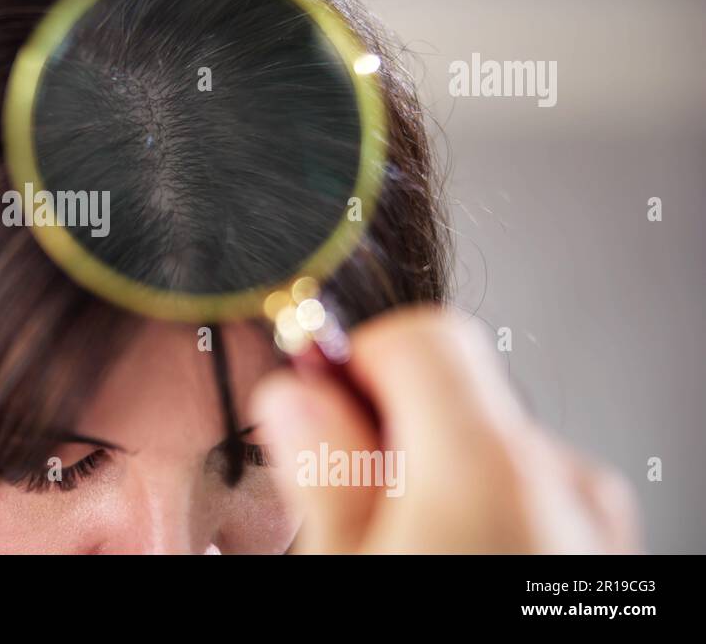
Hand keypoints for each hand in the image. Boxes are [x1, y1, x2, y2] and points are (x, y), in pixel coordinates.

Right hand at [249, 306, 640, 552]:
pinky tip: (450, 556)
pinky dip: (486, 510)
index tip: (325, 406)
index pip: (422, 332)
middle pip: (455, 388)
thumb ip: (321, 466)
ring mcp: (590, 515)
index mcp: (487, 468)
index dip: (357, 359)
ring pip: (490, 443)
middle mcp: (558, 477)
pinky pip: (532, 490)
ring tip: (404, 545)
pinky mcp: (602, 547)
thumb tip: (296, 391)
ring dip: (438, 474)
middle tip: (353, 501)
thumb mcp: (341, 565)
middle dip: (393, 426)